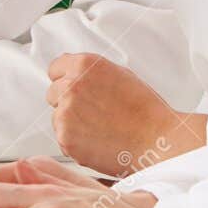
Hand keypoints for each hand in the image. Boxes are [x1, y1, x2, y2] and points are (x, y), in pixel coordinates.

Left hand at [47, 53, 206, 176]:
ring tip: (100, 127)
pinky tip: (98, 139)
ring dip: (71, 123)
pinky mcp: (65, 138)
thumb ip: (91, 73)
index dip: (65, 78)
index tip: (70, 85)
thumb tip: (76, 75)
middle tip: (91, 111)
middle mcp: (71, 87)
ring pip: (57, 117)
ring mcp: (65, 113)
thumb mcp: (120, 75)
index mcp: (84, 66)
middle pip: (53, 93)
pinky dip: (75, 142)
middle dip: (67, 101)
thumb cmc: (145, 110)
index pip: (55, 67)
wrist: (154, 140)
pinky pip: (63, 138)